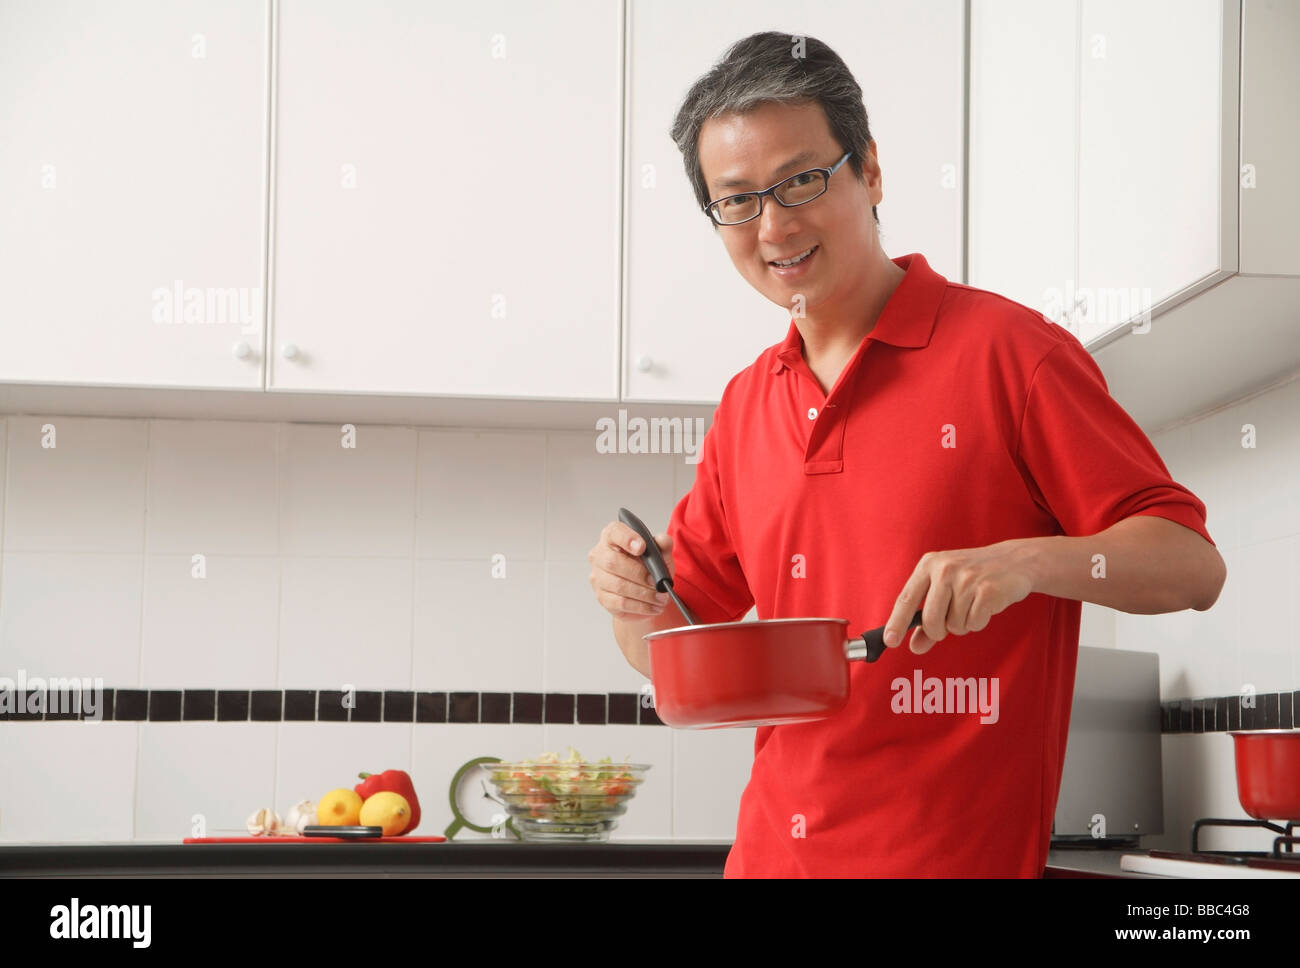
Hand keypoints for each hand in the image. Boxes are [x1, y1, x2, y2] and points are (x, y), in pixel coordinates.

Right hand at [588, 521, 673, 621]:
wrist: (645, 595)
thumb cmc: (648, 568)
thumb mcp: (661, 554)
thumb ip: (663, 545)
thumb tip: (663, 540)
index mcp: (612, 537)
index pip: (614, 532)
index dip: (627, 538)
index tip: (642, 547)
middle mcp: (600, 555)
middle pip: (613, 562)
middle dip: (639, 573)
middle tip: (656, 581)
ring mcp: (598, 577)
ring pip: (618, 585)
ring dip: (644, 594)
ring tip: (661, 597)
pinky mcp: (603, 597)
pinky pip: (621, 603)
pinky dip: (641, 606)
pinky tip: (653, 606)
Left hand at [883, 540, 1034, 653]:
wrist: (1014, 560)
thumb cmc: (973, 578)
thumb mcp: (945, 590)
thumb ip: (927, 620)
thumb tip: (914, 647)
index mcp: (928, 564)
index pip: (906, 598)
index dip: (896, 622)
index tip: (890, 641)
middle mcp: (945, 569)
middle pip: (931, 620)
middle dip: (939, 632)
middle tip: (949, 624)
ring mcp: (967, 578)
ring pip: (954, 625)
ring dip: (963, 624)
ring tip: (973, 605)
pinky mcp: (988, 590)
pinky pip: (974, 624)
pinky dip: (979, 622)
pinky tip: (986, 605)